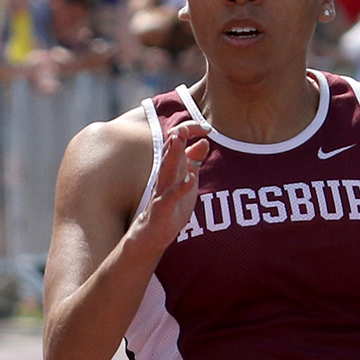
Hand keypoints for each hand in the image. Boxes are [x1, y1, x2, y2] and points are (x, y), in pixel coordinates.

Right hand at [132, 120, 210, 252]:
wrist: (153, 234)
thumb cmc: (171, 206)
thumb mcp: (186, 180)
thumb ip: (194, 161)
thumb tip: (204, 141)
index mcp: (171, 169)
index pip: (177, 146)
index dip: (189, 135)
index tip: (206, 127)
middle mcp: (164, 177)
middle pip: (169, 154)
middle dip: (177, 139)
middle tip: (184, 126)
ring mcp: (161, 192)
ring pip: (166, 170)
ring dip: (172, 154)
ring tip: (179, 139)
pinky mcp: (162, 209)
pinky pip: (170, 197)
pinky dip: (180, 188)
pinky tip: (190, 179)